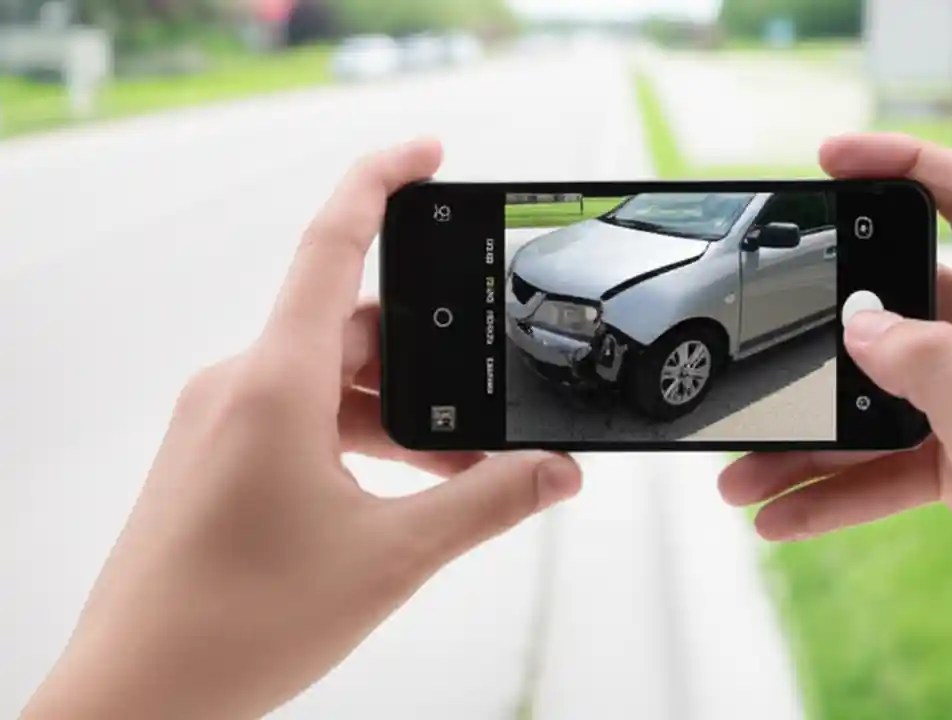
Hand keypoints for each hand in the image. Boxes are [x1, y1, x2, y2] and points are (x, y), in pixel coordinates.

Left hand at [23, 140, 582, 719]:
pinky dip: (360, 438)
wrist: (138, 696)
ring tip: (459, 473)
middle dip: (431, 363)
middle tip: (492, 413)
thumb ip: (487, 503)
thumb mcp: (392, 555)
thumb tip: (555, 471)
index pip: (333, 244)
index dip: (383, 182)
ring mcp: (223, 421)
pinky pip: (301, 417)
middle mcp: (241, 385)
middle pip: (353, 328)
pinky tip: (403, 491)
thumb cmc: (240, 623)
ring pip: (332, 382)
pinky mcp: (217, 456)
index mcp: (276, 382)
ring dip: (399, 414)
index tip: (428, 152)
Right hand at [720, 134, 951, 718]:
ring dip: (813, 432)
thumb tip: (861, 323)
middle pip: (903, 303)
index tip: (830, 161)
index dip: (904, 164)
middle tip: (763, 338)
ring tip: (745, 467)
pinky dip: (833, 487)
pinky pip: (882, 460)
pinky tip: (782, 515)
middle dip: (826, 326)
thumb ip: (934, 370)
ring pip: (879, 394)